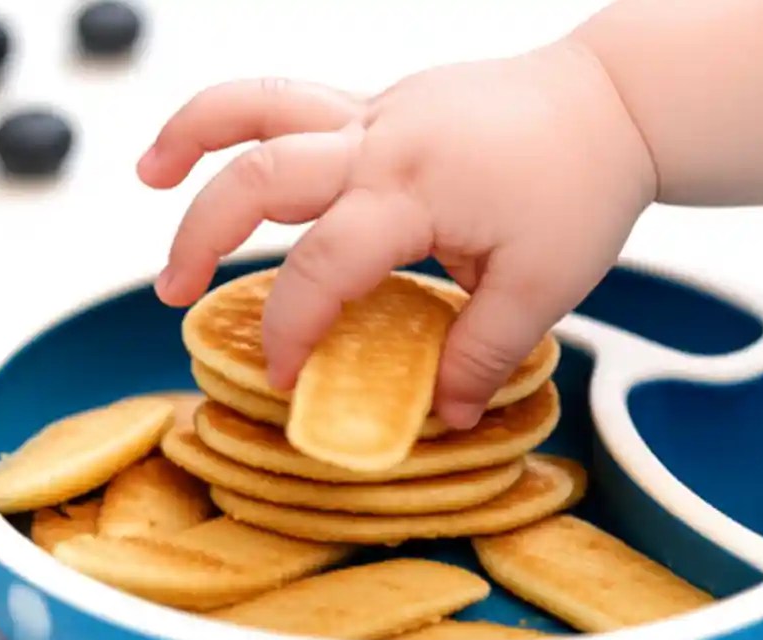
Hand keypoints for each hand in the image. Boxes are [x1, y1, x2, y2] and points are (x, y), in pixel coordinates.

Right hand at [137, 38, 655, 428]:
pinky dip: (250, 126)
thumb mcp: (543, 285)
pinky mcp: (382, 105)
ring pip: (263, 103)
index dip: (292, 327)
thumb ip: (482, 352)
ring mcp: (377, 112)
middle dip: (201, 234)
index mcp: (415, 189)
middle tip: (171, 295)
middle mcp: (381, 140)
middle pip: (260, 172)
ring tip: (149, 170)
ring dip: (195, 132)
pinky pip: (298, 104)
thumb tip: (440, 415)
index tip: (280, 376)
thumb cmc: (583, 184)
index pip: (325, 263)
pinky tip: (239, 160)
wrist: (612, 101)